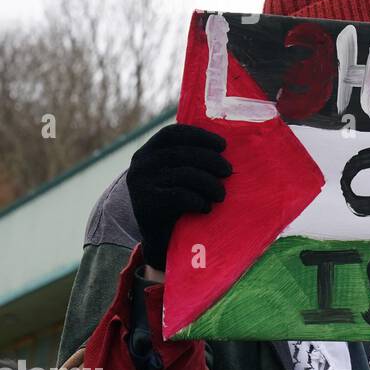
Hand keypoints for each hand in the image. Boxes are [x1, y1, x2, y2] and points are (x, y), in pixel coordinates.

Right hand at [126, 124, 230, 270]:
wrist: (157, 236)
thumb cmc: (175, 200)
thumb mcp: (177, 174)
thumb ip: (190, 158)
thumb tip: (225, 144)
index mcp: (148, 151)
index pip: (172, 133)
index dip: (199, 135)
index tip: (222, 144)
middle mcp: (141, 163)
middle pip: (183, 153)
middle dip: (211, 161)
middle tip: (228, 171)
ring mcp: (141, 183)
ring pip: (185, 175)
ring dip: (210, 184)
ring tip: (221, 195)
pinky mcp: (146, 204)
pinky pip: (180, 196)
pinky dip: (199, 201)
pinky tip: (206, 207)